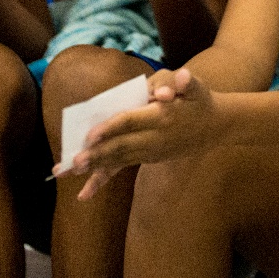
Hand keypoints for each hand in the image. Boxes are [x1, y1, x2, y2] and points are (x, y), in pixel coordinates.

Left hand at [69, 67, 218, 200]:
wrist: (215, 126)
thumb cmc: (199, 101)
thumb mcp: (196, 86)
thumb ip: (185, 83)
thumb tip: (177, 82)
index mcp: (160, 117)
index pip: (130, 122)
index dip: (110, 129)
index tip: (90, 136)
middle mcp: (152, 138)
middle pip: (119, 147)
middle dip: (95, 155)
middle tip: (72, 163)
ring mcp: (148, 151)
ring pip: (116, 160)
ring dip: (90, 167)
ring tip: (63, 173)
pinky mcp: (144, 157)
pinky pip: (120, 169)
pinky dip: (101, 180)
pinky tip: (83, 195)